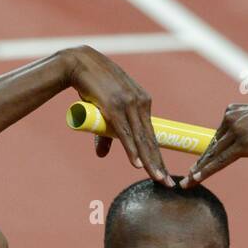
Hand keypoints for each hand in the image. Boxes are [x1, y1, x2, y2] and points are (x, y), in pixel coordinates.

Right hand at [63, 46, 171, 184]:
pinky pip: (126, 132)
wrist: (80, 64)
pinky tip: (137, 163)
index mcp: (142, 102)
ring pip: (141, 139)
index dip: (157, 157)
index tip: (163, 174)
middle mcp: (140, 103)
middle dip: (159, 164)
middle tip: (168, 184)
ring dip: (149, 161)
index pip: (152, 135)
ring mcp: (128, 105)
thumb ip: (105, 135)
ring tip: (158, 178)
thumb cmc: (92, 86)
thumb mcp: (104, 110)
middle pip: (150, 140)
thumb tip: (103, 156)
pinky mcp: (115, 107)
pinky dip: (132, 149)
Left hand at [180, 102, 247, 186]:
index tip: (198, 163)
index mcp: (233, 110)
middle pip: (212, 146)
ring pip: (213, 155)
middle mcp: (231, 119)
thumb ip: (246, 121)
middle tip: (188, 177)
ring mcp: (236, 131)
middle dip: (201, 162)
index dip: (208, 151)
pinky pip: (220, 161)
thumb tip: (240, 131)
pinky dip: (206, 171)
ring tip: (187, 183)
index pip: (217, 135)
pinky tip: (194, 179)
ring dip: (199, 171)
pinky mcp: (243, 145)